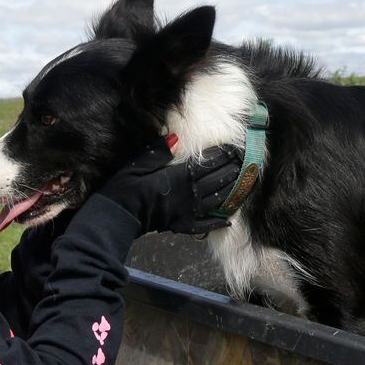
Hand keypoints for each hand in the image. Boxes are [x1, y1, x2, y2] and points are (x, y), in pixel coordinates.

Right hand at [96, 138, 243, 234]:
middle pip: (218, 181)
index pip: (209, 164)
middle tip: (245, 163)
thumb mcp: (140, 161)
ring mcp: (189, 212)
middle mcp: (190, 194)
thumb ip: (161, 150)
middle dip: (233, 170)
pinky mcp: (182, 225)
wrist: (118, 215)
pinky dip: (218, 221)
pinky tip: (228, 219)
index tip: (236, 148)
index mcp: (181, 176)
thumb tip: (177, 138)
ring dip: (232, 191)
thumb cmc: (126, 185)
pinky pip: (205, 225)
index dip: (224, 156)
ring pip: (217, 201)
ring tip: (244, 183)